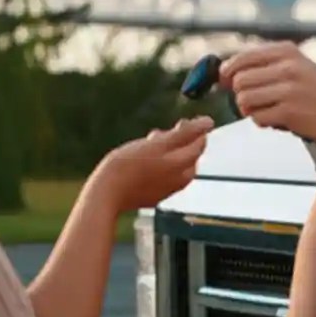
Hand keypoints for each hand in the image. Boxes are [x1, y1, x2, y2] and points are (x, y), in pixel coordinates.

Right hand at [91, 116, 213, 211]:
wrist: (106, 193)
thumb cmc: (129, 165)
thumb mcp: (158, 143)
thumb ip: (186, 132)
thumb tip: (209, 122)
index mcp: (181, 166)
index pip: (199, 144)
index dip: (195, 129)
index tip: (183, 120)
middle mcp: (178, 180)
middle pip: (188, 156)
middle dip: (180, 141)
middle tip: (163, 131)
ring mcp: (166, 190)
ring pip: (175, 166)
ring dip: (169, 152)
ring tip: (151, 143)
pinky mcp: (153, 196)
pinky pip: (163, 177)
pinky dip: (160, 165)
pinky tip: (144, 160)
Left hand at [218, 41, 315, 143]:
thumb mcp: (297, 66)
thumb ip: (266, 66)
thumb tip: (225, 74)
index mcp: (286, 51)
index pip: (242, 57)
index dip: (227, 71)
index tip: (225, 80)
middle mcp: (286, 67)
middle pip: (239, 80)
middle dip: (240, 94)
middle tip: (255, 100)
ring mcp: (288, 89)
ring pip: (244, 99)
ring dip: (250, 109)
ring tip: (267, 110)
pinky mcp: (289, 112)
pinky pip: (257, 118)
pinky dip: (263, 122)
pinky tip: (278, 120)